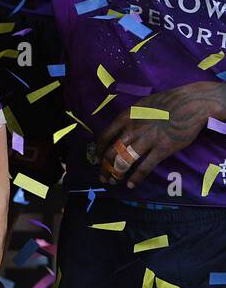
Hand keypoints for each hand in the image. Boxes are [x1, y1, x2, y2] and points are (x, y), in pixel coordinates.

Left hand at [96, 83, 225, 188]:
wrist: (190, 103)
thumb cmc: (166, 103)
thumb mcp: (140, 106)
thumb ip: (129, 119)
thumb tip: (120, 130)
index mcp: (126, 117)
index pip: (105, 136)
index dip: (99, 150)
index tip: (97, 159)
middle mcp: (133, 129)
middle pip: (112, 151)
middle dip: (105, 166)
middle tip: (103, 176)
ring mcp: (147, 140)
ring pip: (125, 160)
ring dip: (117, 173)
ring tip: (113, 182)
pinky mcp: (162, 149)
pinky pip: (145, 167)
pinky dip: (136, 178)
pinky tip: (131, 185)